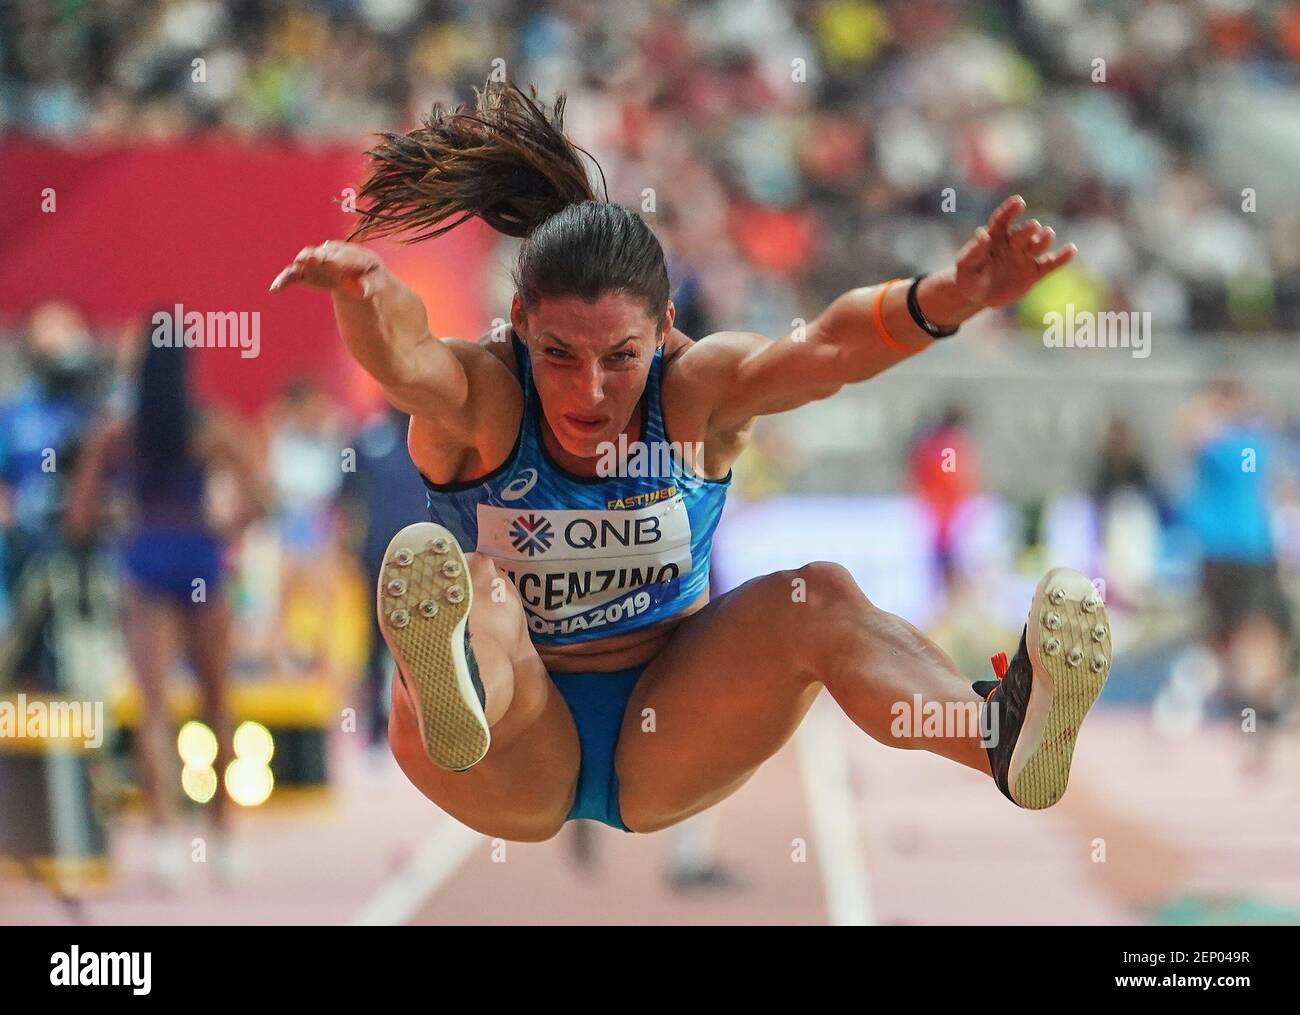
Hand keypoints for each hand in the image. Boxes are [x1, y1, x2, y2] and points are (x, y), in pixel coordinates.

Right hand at [269, 241, 384, 298]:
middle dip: (319, 257)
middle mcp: (338, 254)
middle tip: (311, 259)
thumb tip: (359, 289)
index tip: (330, 264)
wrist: (360, 277)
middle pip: (327, 254)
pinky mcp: (308, 272)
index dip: (339, 260)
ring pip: (309, 260)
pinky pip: (296, 275)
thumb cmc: (370, 280)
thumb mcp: (375, 284)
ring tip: (297, 266)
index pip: (349, 257)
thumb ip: (368, 286)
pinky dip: (286, 280)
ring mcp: (322, 261)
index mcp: (359, 257)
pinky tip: (276, 289)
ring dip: (303, 263)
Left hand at [953, 195, 1075, 308]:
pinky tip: (1071, 250)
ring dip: (1044, 239)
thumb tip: (981, 233)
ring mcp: (1025, 256)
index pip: (1002, 220)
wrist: (978, 296)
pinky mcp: (1035, 272)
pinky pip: (1051, 264)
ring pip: (1039, 244)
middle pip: (1024, 232)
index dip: (1010, 210)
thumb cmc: (968, 277)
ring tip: (1047, 235)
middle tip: (1032, 227)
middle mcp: (1013, 242)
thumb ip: (973, 252)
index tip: (1019, 202)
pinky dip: (1061, 258)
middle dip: (1028, 230)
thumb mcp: (965, 267)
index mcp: (995, 236)